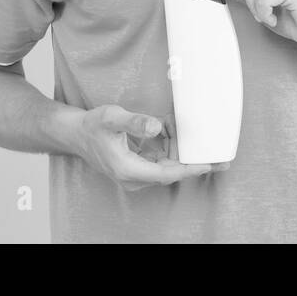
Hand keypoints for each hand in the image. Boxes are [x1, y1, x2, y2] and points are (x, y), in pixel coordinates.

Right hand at [73, 104, 229, 191]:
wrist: (75, 134)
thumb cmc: (92, 126)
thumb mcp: (113, 118)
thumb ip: (135, 122)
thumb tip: (156, 128)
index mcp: (129, 169)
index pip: (167, 174)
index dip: (190, 170)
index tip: (209, 165)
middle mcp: (133, 177)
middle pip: (171, 173)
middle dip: (194, 164)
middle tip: (221, 159)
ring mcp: (135, 174)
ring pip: (167, 165)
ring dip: (179, 150)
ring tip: (192, 133)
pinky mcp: (137, 167)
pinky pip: (160, 159)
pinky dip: (169, 146)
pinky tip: (171, 129)